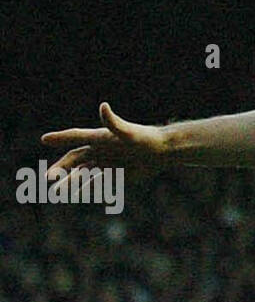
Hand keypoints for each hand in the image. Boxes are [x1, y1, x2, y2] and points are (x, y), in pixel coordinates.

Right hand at [42, 103, 168, 183]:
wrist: (163, 151)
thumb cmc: (145, 138)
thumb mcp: (127, 132)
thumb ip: (113, 122)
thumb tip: (102, 106)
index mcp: (100, 138)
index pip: (75, 137)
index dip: (60, 138)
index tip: (44, 139)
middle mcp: (101, 150)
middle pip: (76, 160)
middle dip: (61, 169)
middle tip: (48, 178)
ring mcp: (108, 163)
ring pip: (85, 174)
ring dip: (71, 183)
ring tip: (58, 193)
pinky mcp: (118, 175)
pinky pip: (99, 183)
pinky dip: (89, 188)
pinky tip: (78, 195)